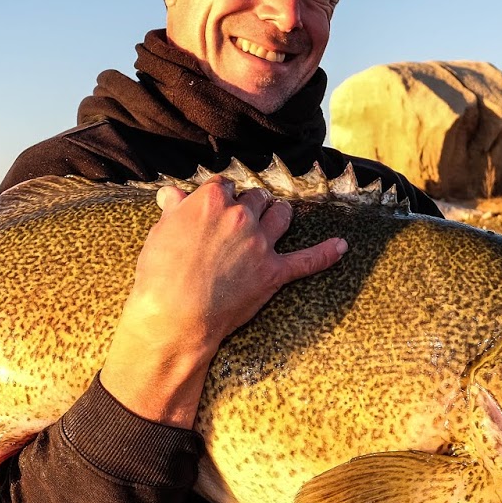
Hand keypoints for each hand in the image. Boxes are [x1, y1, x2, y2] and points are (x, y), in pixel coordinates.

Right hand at [101, 178, 347, 426]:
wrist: (175, 316)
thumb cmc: (159, 276)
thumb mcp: (159, 233)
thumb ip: (174, 209)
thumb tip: (172, 193)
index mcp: (211, 201)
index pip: (224, 186)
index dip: (221, 198)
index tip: (217, 208)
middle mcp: (240, 215)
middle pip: (256, 197)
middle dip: (251, 205)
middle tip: (241, 221)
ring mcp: (260, 243)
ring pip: (282, 215)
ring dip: (280, 216)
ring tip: (276, 220)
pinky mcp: (273, 272)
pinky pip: (307, 260)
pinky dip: (327, 253)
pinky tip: (342, 246)